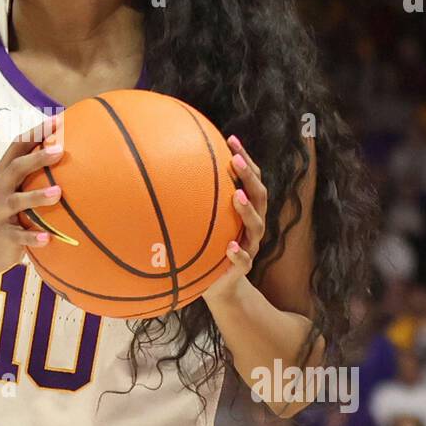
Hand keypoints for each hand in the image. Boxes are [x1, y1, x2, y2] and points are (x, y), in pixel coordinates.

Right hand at [0, 118, 64, 275]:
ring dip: (37, 196)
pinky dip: (32, 237)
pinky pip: (19, 237)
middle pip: (16, 168)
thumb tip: (73, 152)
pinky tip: (47, 238)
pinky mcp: (4, 234)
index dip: (36, 132)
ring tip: (58, 193)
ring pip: (17, 201)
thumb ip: (37, 172)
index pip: (18, 146)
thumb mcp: (18, 188)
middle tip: (60, 150)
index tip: (58, 120)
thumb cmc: (11, 209)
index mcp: (4, 172)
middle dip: (37, 158)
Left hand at [203, 134, 266, 306]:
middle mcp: (252, 224)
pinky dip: (238, 253)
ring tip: (238, 197)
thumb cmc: (207, 246)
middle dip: (249, 176)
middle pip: (260, 196)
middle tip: (236, 160)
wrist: (218, 286)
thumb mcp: (202, 222)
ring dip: (248, 211)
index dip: (245, 159)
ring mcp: (251, 245)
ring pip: (257, 225)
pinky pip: (244, 260)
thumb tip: (165, 170)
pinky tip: (229, 247)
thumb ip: (196, 201)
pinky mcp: (243, 267)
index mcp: (246, 210)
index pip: (251, 179)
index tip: (231, 139)